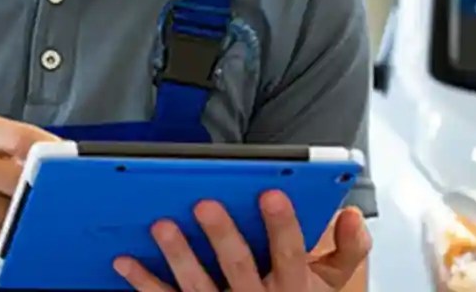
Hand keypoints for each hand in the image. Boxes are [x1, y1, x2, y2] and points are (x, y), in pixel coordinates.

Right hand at [0, 113, 59, 258]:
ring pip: (9, 212)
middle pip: (20, 178)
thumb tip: (67, 167)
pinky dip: (5, 239)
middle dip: (36, 194)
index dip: (53, 157)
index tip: (71, 171)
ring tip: (10, 215)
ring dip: (19, 220)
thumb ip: (22, 153)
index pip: (25, 139)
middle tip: (46, 200)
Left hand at [114, 191, 370, 291]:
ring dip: (178, 256)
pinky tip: (124, 261)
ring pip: (198, 287)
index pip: (290, 253)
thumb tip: (351, 214)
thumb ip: (347, 250)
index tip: (270, 192)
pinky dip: (143, 282)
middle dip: (222, 236)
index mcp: (293, 287)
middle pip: (239, 267)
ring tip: (160, 226)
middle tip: (204, 203)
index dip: (281, 224)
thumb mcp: (332, 285)